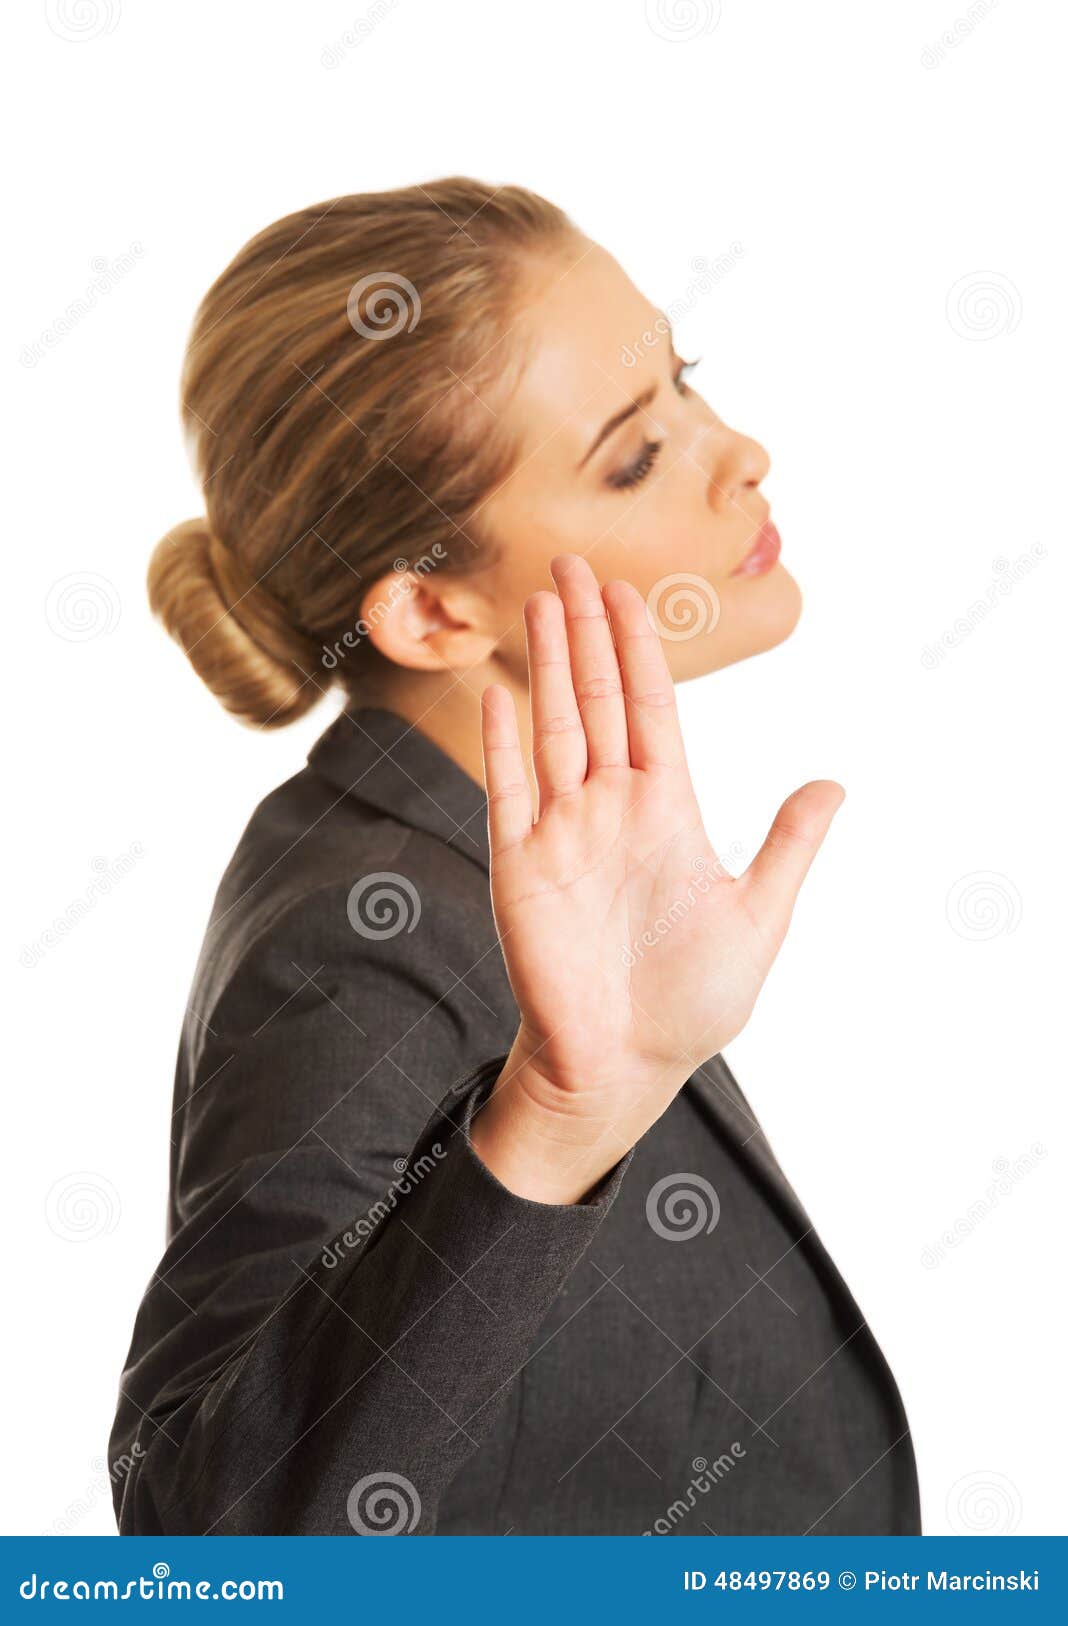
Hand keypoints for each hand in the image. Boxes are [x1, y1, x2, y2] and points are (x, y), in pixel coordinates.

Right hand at [470, 553, 843, 1202]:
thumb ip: (787, 846)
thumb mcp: (758, 918)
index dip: (638, 648)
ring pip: (552, 726)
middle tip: (572, 562)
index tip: (629, 591)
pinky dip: (503, 739)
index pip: (650, 708)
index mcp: (665, 810)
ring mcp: (561, 830)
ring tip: (539, 600)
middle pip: (594, 698)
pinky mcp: (520, 862)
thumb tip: (834, 783)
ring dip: (545, 662)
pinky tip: (499, 690)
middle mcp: (609, 807)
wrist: (621, 1064)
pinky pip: (508, 786)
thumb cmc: (691, 1002)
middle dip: (585, 630)